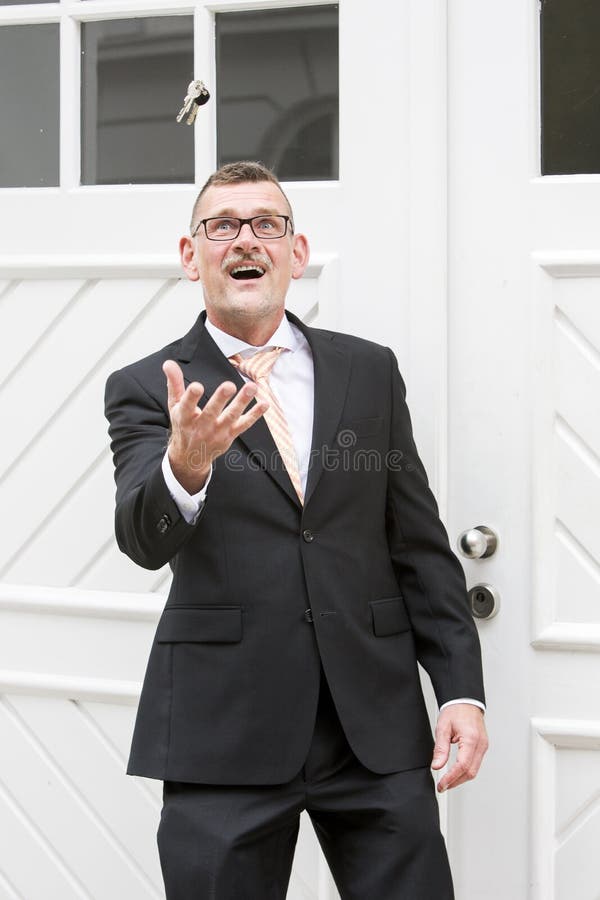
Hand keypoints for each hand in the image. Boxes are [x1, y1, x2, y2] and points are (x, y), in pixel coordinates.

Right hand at [163, 359, 267, 493]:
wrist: (190, 457)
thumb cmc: (183, 426)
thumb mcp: (174, 406)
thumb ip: (174, 384)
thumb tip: (168, 363)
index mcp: (184, 417)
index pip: (186, 406)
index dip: (191, 397)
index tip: (197, 386)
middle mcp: (201, 426)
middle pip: (211, 412)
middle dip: (220, 399)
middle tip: (229, 385)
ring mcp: (217, 432)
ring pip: (231, 417)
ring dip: (242, 402)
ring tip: (251, 387)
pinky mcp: (230, 435)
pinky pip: (244, 424)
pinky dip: (255, 415)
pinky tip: (264, 404)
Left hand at [431, 703, 487, 791]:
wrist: (465, 701)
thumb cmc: (455, 710)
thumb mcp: (443, 728)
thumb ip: (440, 749)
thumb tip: (437, 765)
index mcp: (471, 739)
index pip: (462, 766)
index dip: (451, 778)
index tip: (442, 785)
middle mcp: (480, 744)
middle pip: (470, 772)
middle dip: (456, 782)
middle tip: (443, 786)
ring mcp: (483, 746)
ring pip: (474, 770)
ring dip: (461, 778)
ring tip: (447, 781)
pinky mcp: (482, 747)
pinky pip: (476, 763)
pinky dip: (466, 770)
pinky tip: (456, 772)